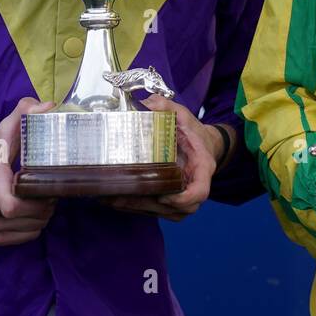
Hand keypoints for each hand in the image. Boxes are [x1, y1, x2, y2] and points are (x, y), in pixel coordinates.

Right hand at [0, 96, 57, 246]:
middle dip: (47, 203)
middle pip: (29, 216)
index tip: (44, 185)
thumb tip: (49, 106)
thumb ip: (25, 113)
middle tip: (52, 189)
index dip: (34, 201)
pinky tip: (33, 212)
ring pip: (31, 229)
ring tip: (43, 198)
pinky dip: (35, 227)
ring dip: (44, 216)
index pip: (12, 205)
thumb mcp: (4, 129)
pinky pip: (25, 238)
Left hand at [96, 96, 220, 220]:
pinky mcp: (174, 202)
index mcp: (202, 167)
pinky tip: (117, 201)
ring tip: (112, 200)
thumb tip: (148, 102)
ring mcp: (186, 197)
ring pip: (166, 213)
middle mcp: (195, 186)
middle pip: (178, 208)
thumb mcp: (183, 115)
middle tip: (121, 197)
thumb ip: (167, 107)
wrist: (203, 144)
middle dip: (148, 205)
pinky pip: (159, 212)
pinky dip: (139, 208)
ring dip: (139, 208)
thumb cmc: (193, 132)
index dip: (183, 198)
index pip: (200, 191)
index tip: (164, 196)